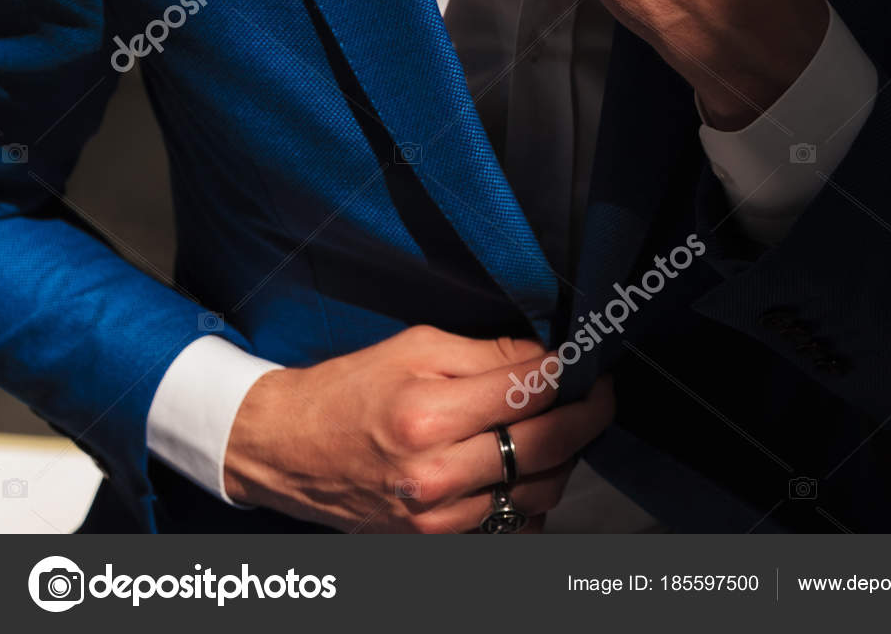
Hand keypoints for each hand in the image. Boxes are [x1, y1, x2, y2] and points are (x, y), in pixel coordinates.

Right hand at [222, 324, 613, 532]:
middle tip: (601, 395)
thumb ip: (486, 355)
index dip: (572, 374)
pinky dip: (533, 498)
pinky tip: (526, 469)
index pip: (532, 392)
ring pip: (540, 491)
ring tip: (560, 427)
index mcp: (429, 415)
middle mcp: (436, 474)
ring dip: (564, 457)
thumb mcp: (415, 347)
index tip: (587, 364)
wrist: (290, 449)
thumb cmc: (350, 389)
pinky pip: (513, 526)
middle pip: (547, 446)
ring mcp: (438, 519)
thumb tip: (546, 361)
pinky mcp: (437, 543)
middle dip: (588, 416)